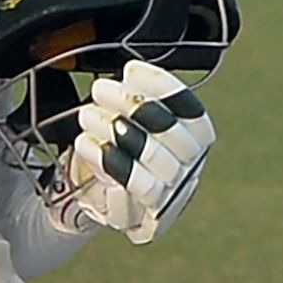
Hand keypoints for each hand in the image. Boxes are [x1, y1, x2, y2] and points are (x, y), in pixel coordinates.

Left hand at [66, 59, 214, 244]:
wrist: (105, 201)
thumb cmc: (124, 152)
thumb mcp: (134, 124)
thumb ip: (140, 100)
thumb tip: (130, 73)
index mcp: (197, 140)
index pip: (189, 109)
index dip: (161, 86)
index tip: (130, 69)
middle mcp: (191, 166)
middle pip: (169, 130)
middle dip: (132, 103)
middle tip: (100, 88)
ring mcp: (172, 191)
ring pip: (149, 155)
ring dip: (114, 128)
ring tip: (87, 113)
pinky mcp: (146, 213)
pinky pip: (130, 182)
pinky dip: (106, 159)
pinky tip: (85, 142)